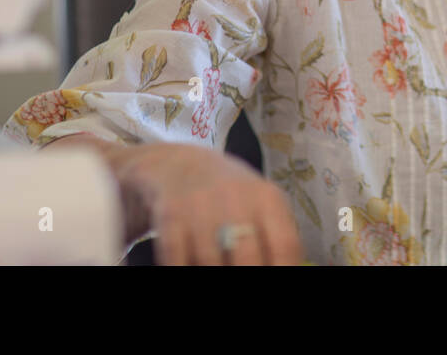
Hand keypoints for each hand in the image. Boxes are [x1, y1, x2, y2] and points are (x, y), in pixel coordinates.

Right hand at [47, 136, 304, 264]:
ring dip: (197, 269)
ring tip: (190, 267)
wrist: (159, 161)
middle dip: (236, 273)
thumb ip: (264, 240)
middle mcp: (241, 197)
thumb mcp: (247, 212)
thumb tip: (288, 265)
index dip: (275, 273)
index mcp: (266, 200)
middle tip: (220, 281)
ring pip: (210, 261)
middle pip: (246, 259)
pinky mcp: (171, 206)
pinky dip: (176, 264)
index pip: (284, 252)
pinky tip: (169, 265)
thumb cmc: (210, 197)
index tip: (267, 285)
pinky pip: (178, 254)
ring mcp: (205, 200)